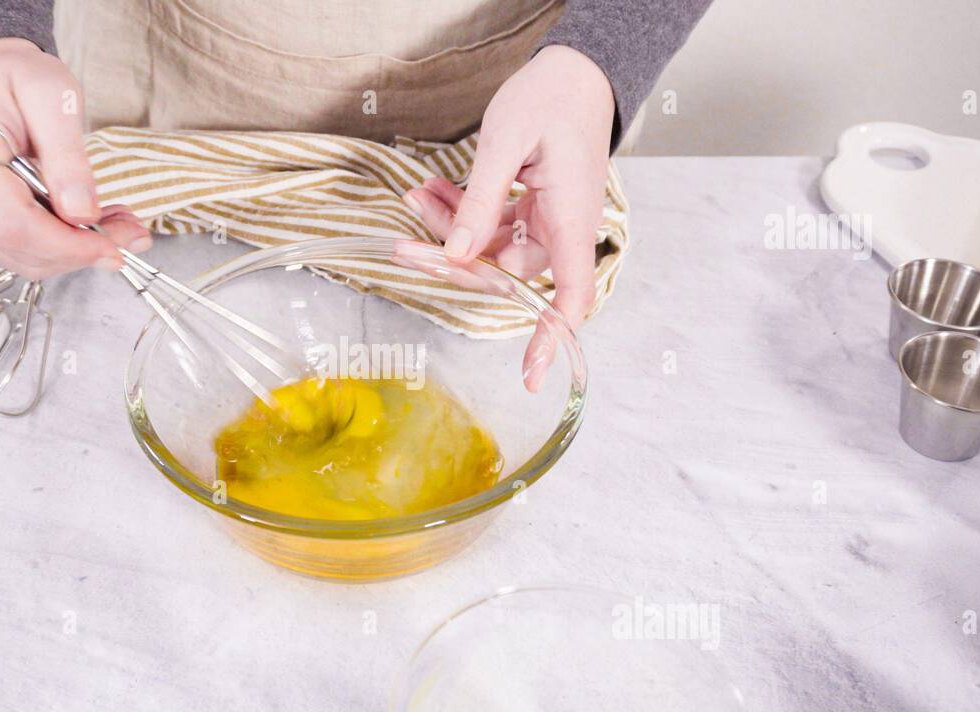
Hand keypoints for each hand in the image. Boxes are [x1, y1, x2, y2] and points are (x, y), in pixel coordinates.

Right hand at [0, 38, 150, 279]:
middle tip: (130, 234)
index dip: (69, 246)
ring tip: (113, 226)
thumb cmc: (18, 78)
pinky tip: (84, 226)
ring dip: (73, 253)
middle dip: (81, 251)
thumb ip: (67, 155)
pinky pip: (15, 251)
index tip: (114, 245)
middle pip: (19, 248)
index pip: (15, 223)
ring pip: (20, 258)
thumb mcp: (54, 96)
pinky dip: (57, 248)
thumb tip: (81, 212)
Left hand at [402, 45, 613, 390]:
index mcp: (568, 219)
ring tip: (416, 193)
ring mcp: (548, 220)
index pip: (570, 296)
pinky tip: (434, 191)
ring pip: (490, 248)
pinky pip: (493, 226)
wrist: (577, 69)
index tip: (530, 375)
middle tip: (402, 244)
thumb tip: (455, 254)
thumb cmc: (551, 97)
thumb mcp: (507, 142)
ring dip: (450, 229)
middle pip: (504, 270)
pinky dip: (462, 213)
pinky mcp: (535, 208)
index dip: (550, 339)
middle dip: (451, 258)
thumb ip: (480, 200)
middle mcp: (562, 228)